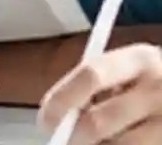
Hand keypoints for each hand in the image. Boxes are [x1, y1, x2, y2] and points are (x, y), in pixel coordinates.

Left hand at [38, 44, 161, 143]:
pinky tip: (119, 143)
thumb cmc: (149, 83)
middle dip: (73, 137)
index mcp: (141, 59)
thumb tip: (55, 119)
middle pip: (99, 122)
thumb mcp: (128, 70)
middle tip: (63, 141)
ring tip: (95, 142)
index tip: (45, 121)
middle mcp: (160, 87)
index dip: (61, 99)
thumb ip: (94, 85)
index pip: (91, 75)